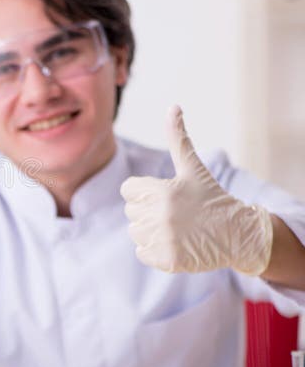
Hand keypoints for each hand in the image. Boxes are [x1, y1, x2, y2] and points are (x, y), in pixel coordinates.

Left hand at [119, 105, 272, 274]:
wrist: (237, 234)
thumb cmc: (211, 197)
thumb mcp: (193, 168)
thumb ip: (178, 139)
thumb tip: (173, 107)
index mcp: (161, 191)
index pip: (128, 189)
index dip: (144, 191)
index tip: (164, 194)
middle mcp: (160, 215)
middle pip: (131, 211)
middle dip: (148, 210)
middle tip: (175, 212)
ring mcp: (163, 239)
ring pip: (135, 232)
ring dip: (150, 231)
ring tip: (176, 227)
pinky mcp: (166, 259)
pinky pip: (141, 252)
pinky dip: (154, 250)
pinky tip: (175, 243)